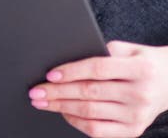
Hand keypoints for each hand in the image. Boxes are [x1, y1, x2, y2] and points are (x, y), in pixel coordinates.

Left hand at [29, 40, 167, 136]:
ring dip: (61, 107)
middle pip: (90, 93)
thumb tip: (65, 59)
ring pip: (91, 112)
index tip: (49, 75)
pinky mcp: (134, 130)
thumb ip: (102, 52)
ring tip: (43, 102)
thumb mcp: (127, 49)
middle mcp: (140, 94)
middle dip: (57, 92)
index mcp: (140, 69)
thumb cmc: (141, 62)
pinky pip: (99, 130)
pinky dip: (77, 122)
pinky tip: (63, 113)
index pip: (98, 69)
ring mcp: (138, 115)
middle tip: (36, 91)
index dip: (71, 71)